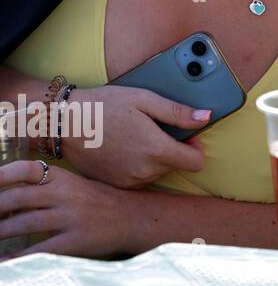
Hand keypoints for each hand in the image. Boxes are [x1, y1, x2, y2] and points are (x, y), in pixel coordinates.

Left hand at [0, 159, 137, 258]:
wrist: (134, 217)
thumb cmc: (98, 201)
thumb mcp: (74, 185)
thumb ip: (44, 187)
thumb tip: (5, 197)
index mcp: (64, 178)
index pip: (26, 169)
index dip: (1, 175)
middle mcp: (67, 194)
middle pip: (18, 198)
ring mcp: (72, 217)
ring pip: (24, 223)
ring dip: (0, 233)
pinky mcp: (76, 240)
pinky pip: (40, 249)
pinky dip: (18, 256)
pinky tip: (5, 260)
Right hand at [61, 84, 207, 188]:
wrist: (64, 123)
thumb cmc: (104, 106)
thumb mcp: (145, 100)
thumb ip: (178, 113)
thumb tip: (207, 117)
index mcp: (156, 151)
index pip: (196, 162)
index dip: (195, 147)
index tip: (185, 135)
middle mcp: (144, 172)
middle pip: (176, 166)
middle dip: (172, 150)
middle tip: (153, 130)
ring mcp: (127, 182)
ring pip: (157, 173)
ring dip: (154, 159)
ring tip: (135, 138)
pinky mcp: (114, 185)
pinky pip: (137, 179)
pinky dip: (137, 167)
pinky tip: (123, 150)